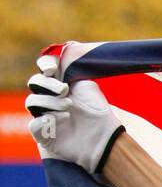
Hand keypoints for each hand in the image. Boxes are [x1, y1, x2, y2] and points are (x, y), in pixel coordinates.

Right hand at [25, 55, 124, 174]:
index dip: (45, 64)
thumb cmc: (98, 112)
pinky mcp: (44, 134)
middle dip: (47, 83)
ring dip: (48, 102)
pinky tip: (59, 120)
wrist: (105, 138)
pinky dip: (44, 121)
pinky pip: (34, 125)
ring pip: (32, 102)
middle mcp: (49, 98)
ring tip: (68, 107)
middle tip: (64, 90)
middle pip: (35, 83)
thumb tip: (66, 48)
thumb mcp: (88, 86)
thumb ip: (75, 69)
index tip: (52, 68)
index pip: (45, 68)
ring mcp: (45, 115)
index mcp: (59, 83)